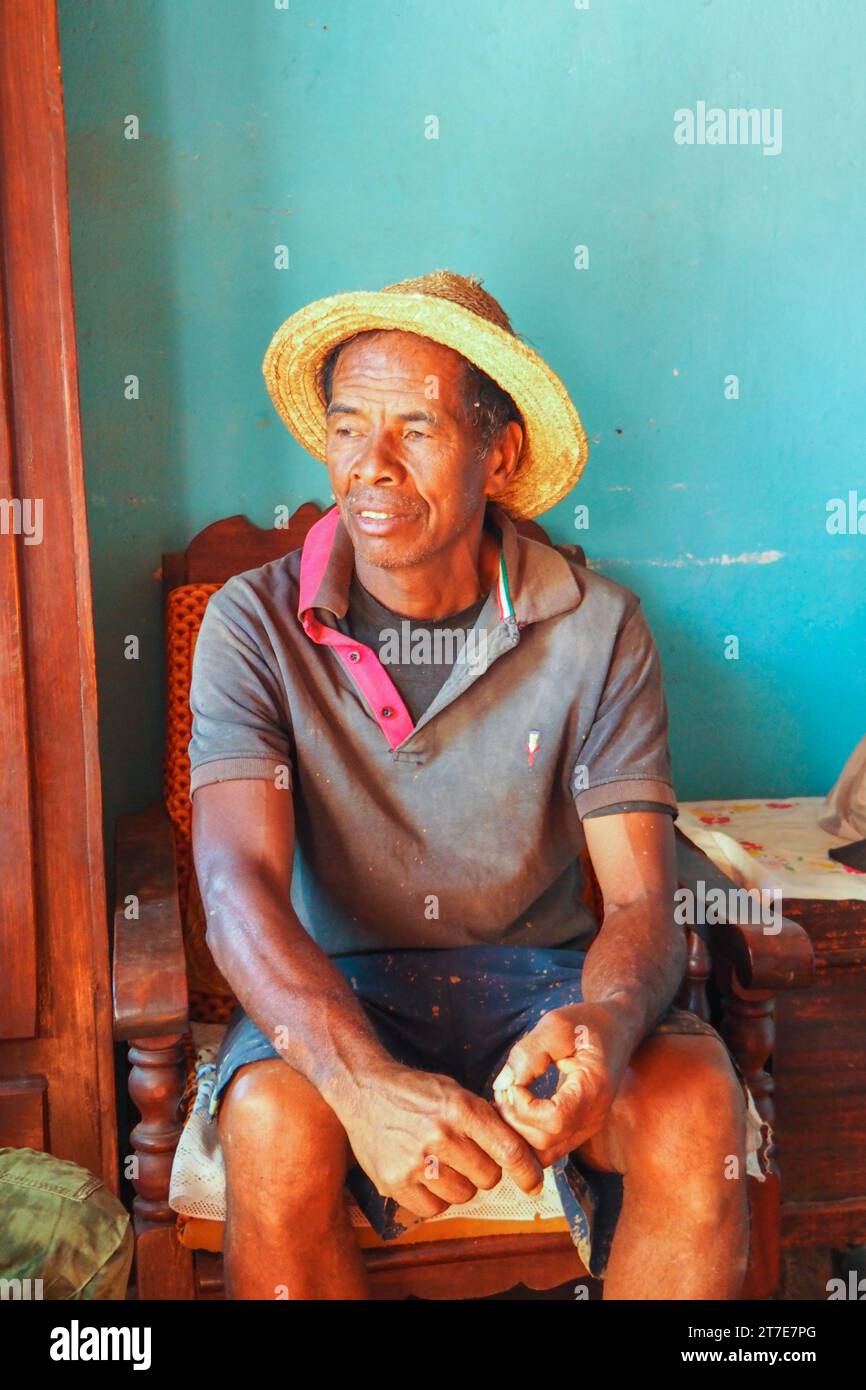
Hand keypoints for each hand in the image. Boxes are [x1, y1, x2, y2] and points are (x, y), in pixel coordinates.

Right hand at [343, 1062, 544, 1221]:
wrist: (363, 1089)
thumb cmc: (415, 1091)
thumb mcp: (455, 1091)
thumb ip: (484, 1119)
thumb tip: (519, 1152)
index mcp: (459, 1109)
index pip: (507, 1150)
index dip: (526, 1171)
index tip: (534, 1183)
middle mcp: (439, 1135)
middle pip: (488, 1177)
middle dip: (484, 1170)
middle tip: (466, 1156)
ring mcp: (415, 1162)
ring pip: (463, 1195)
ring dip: (458, 1184)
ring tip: (441, 1162)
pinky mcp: (394, 1182)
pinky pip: (435, 1208)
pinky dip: (435, 1197)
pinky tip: (424, 1174)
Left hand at [491, 1003, 634, 1166]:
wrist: (618, 1029)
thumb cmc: (587, 1023)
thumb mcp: (556, 1026)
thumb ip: (528, 1054)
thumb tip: (502, 1085)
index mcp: (593, 1089)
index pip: (553, 1121)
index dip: (523, 1107)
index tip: (514, 1082)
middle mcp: (594, 1117)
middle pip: (545, 1143)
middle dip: (515, 1121)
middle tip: (504, 1090)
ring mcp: (588, 1128)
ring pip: (545, 1154)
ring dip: (518, 1132)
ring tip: (509, 1099)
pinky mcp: (579, 1130)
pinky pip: (549, 1148)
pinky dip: (527, 1136)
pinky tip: (518, 1108)